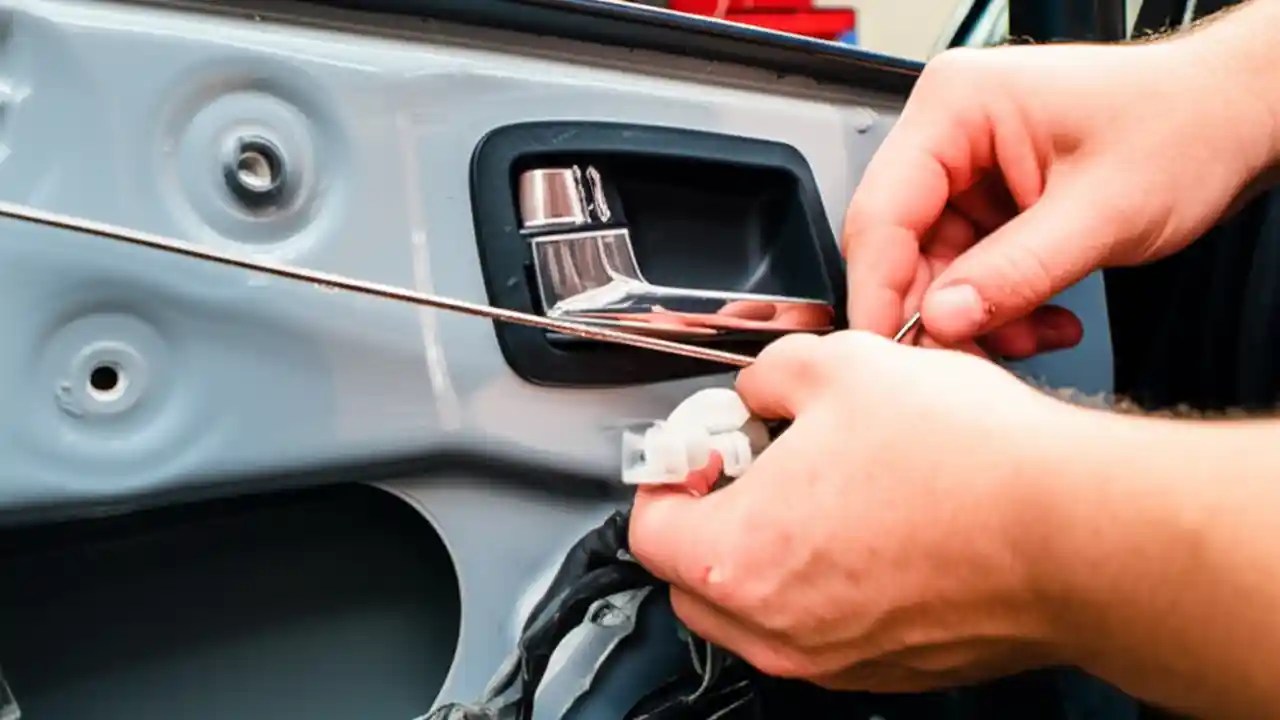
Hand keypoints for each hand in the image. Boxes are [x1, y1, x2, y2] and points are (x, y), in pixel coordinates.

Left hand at [629, 331, 1084, 691]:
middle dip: (710, 518)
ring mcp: (837, 660)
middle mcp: (778, 628)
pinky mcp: (893, 668)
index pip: (649, 524)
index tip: (708, 444)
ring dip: (769, 552)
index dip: (671, 469)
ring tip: (828, 488)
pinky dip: (829, 584)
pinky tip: (880, 524)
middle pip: (694, 578)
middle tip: (758, 464)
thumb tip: (762, 391)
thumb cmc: (967, 462)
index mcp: (738, 557)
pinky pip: (827, 629)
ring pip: (761, 610)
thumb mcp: (838, 365)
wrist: (1079, 532)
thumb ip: (769, 376)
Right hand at [844, 38, 1279, 357]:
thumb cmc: (1186, 125)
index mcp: (956, 105)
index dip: (878, 291)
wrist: (1237, 118)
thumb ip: (1015, 272)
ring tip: (1034, 338)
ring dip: (981, 317)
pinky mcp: (990, 200)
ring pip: (935, 268)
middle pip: (901, 246)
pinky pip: (970, 270)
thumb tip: (943, 321)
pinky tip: (1046, 321)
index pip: (883, 212)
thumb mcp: (1102, 212)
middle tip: (967, 365)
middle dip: (940, 313)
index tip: (886, 354)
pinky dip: (1003, 306)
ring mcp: (969, 168)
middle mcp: (950, 131)